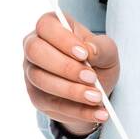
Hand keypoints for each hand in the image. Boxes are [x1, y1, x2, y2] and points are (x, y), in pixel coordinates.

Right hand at [22, 11, 119, 138]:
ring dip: (72, 91)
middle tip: (91, 77)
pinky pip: (52, 105)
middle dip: (65, 66)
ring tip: (97, 97)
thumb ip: (101, 47)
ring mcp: (32, 72)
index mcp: (51, 27)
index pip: (46, 26)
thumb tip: (90, 51)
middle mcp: (34, 46)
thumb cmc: (98, 60)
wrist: (96, 89)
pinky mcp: (36, 97)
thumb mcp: (107, 51)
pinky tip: (98, 113)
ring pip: (41, 80)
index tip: (84, 54)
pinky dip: (78, 111)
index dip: (63, 39)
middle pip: (35, 51)